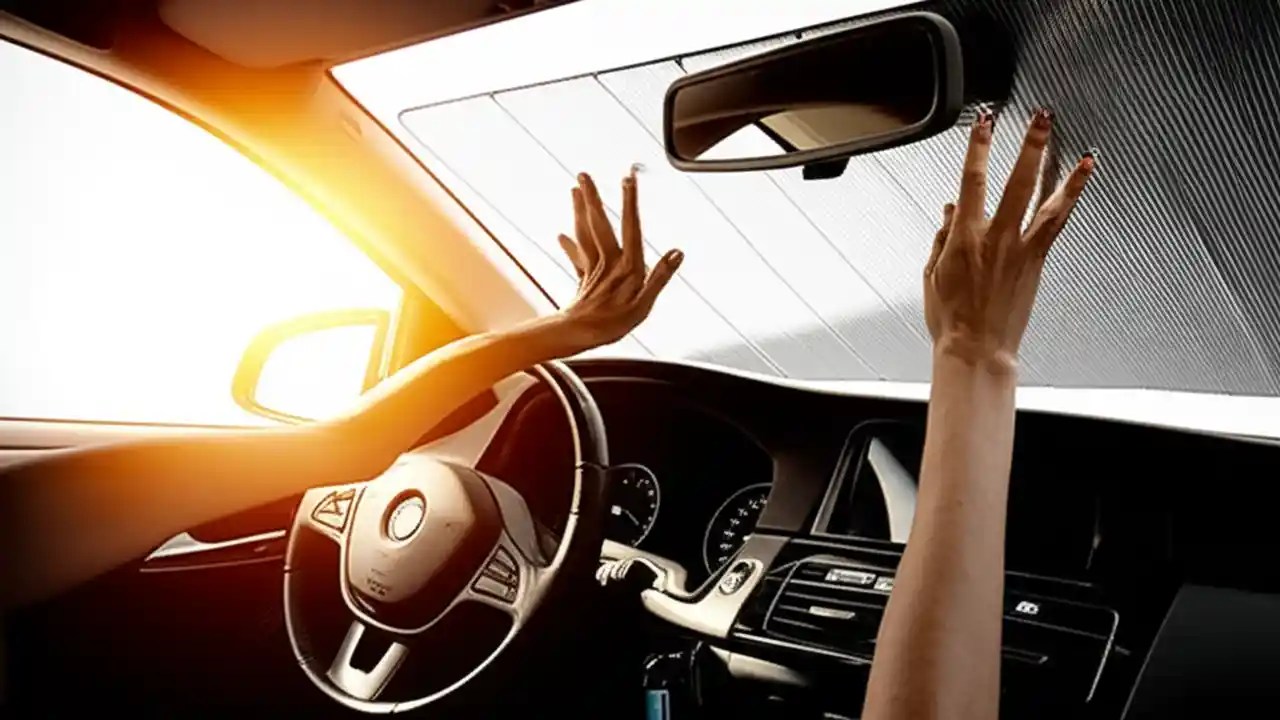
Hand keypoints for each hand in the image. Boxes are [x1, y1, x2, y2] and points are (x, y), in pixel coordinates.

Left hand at [553, 170, 682, 350]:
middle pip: (598, 224)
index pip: (630, 227)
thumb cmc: (611, 325)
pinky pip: (577, 257)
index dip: (629, 202)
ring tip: (574, 191)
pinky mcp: (584, 280)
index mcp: (625, 266)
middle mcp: (608, 262)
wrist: (577, 337)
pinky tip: (561, 235)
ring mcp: (594, 269)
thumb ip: (660, 277)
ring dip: (580, 211)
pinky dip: (570, 245)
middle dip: (593, 198)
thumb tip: (677, 253)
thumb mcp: (644, 304)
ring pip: (585, 234)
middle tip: (583, 174)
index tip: (628, 179)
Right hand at [924, 108, 1094, 371]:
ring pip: (1047, 202)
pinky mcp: (1037, 262)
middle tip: (1041, 119)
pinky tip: (1079, 185)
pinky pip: (1057, 224)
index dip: (978, 147)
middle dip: (1030, 146)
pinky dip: (1070, 201)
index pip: (971, 180)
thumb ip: (941, 237)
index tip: (984, 123)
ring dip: (1064, 172)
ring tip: (1081, 150)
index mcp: (964, 239)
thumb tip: (949, 211)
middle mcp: (996, 239)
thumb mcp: (932, 274)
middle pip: (1018, 182)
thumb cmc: (951, 319)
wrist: (977, 349)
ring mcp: (1021, 250)